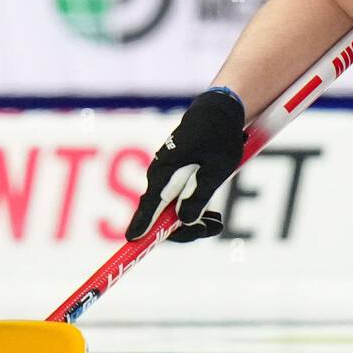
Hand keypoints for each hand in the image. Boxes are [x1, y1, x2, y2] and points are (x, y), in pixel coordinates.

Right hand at [126, 89, 246, 242]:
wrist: (219, 110)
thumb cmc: (219, 139)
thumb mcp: (215, 171)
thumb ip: (198, 196)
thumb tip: (182, 221)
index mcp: (164, 175)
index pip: (147, 208)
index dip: (141, 228)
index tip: (133, 242)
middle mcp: (158, 176)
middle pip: (160, 214)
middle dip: (185, 228)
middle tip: (214, 227)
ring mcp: (164, 174)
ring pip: (170, 208)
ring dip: (192, 219)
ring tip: (217, 221)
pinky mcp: (173, 173)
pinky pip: (176, 198)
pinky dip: (191, 207)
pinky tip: (211, 213)